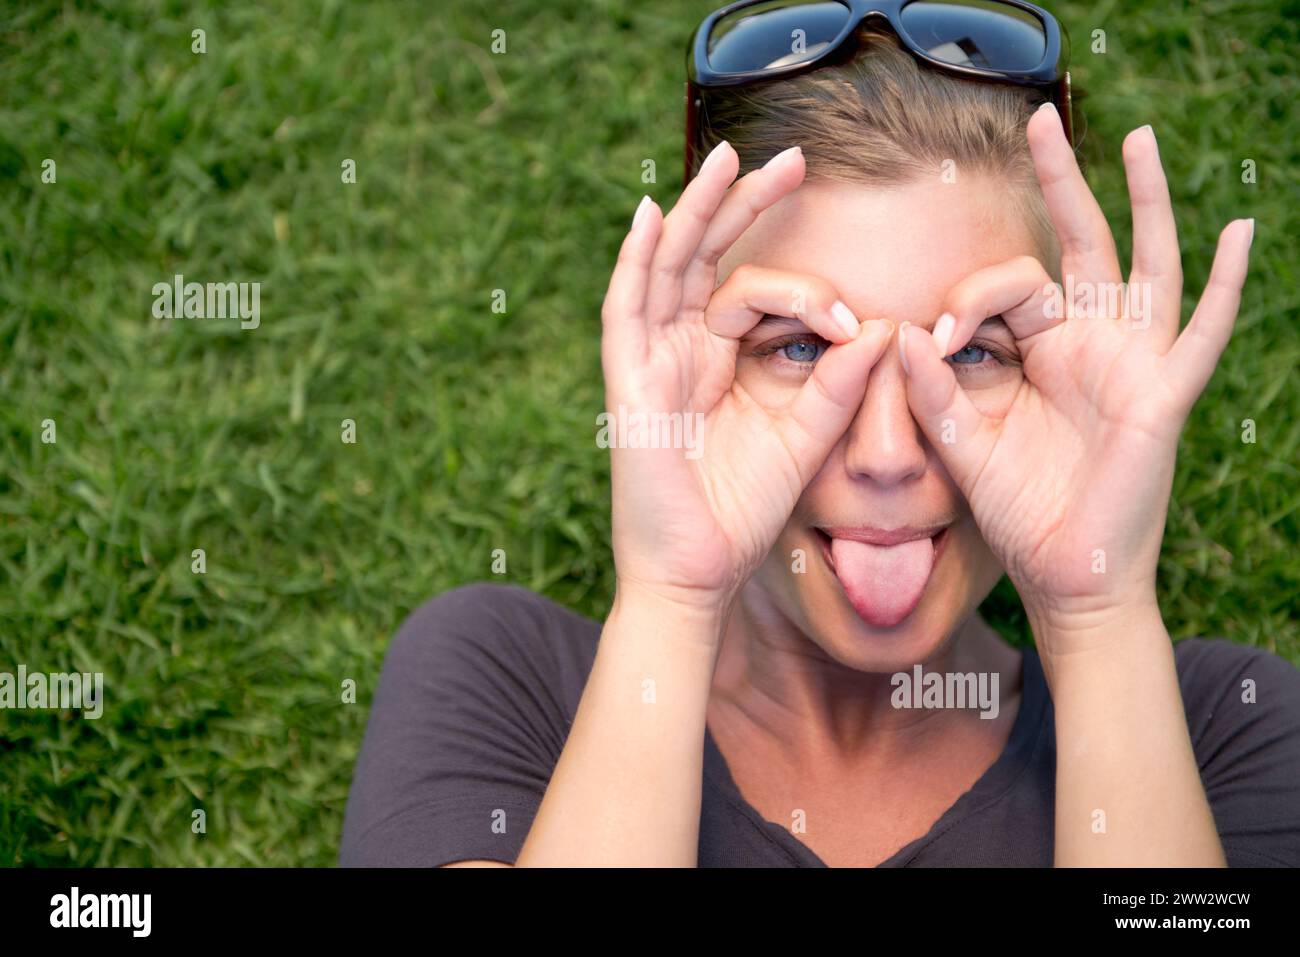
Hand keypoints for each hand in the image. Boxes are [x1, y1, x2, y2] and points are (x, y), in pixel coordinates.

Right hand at [600, 142, 892, 616]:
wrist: (699, 574)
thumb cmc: (744, 513)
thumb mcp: (805, 438)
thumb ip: (840, 386)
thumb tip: (886, 329)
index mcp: (722, 363)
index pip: (756, 293)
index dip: (808, 291)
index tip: (856, 318)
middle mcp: (683, 353)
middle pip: (708, 259)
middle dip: (744, 206)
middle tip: (792, 158)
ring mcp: (652, 364)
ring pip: (668, 269)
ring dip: (695, 214)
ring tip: (724, 159)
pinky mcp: (629, 385)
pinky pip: (626, 312)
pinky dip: (635, 263)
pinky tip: (654, 216)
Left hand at [898, 105, 1253, 650]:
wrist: (1065, 576)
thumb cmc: (1019, 513)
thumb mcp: (965, 447)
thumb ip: (932, 394)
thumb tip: (900, 333)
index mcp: (1039, 353)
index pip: (1009, 289)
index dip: (968, 300)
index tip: (932, 339)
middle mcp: (1088, 346)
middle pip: (1079, 246)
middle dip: (1061, 184)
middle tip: (1037, 122)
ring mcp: (1131, 365)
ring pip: (1144, 266)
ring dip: (1144, 204)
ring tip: (1140, 141)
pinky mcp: (1163, 395)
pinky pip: (1203, 333)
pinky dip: (1226, 286)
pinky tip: (1240, 234)